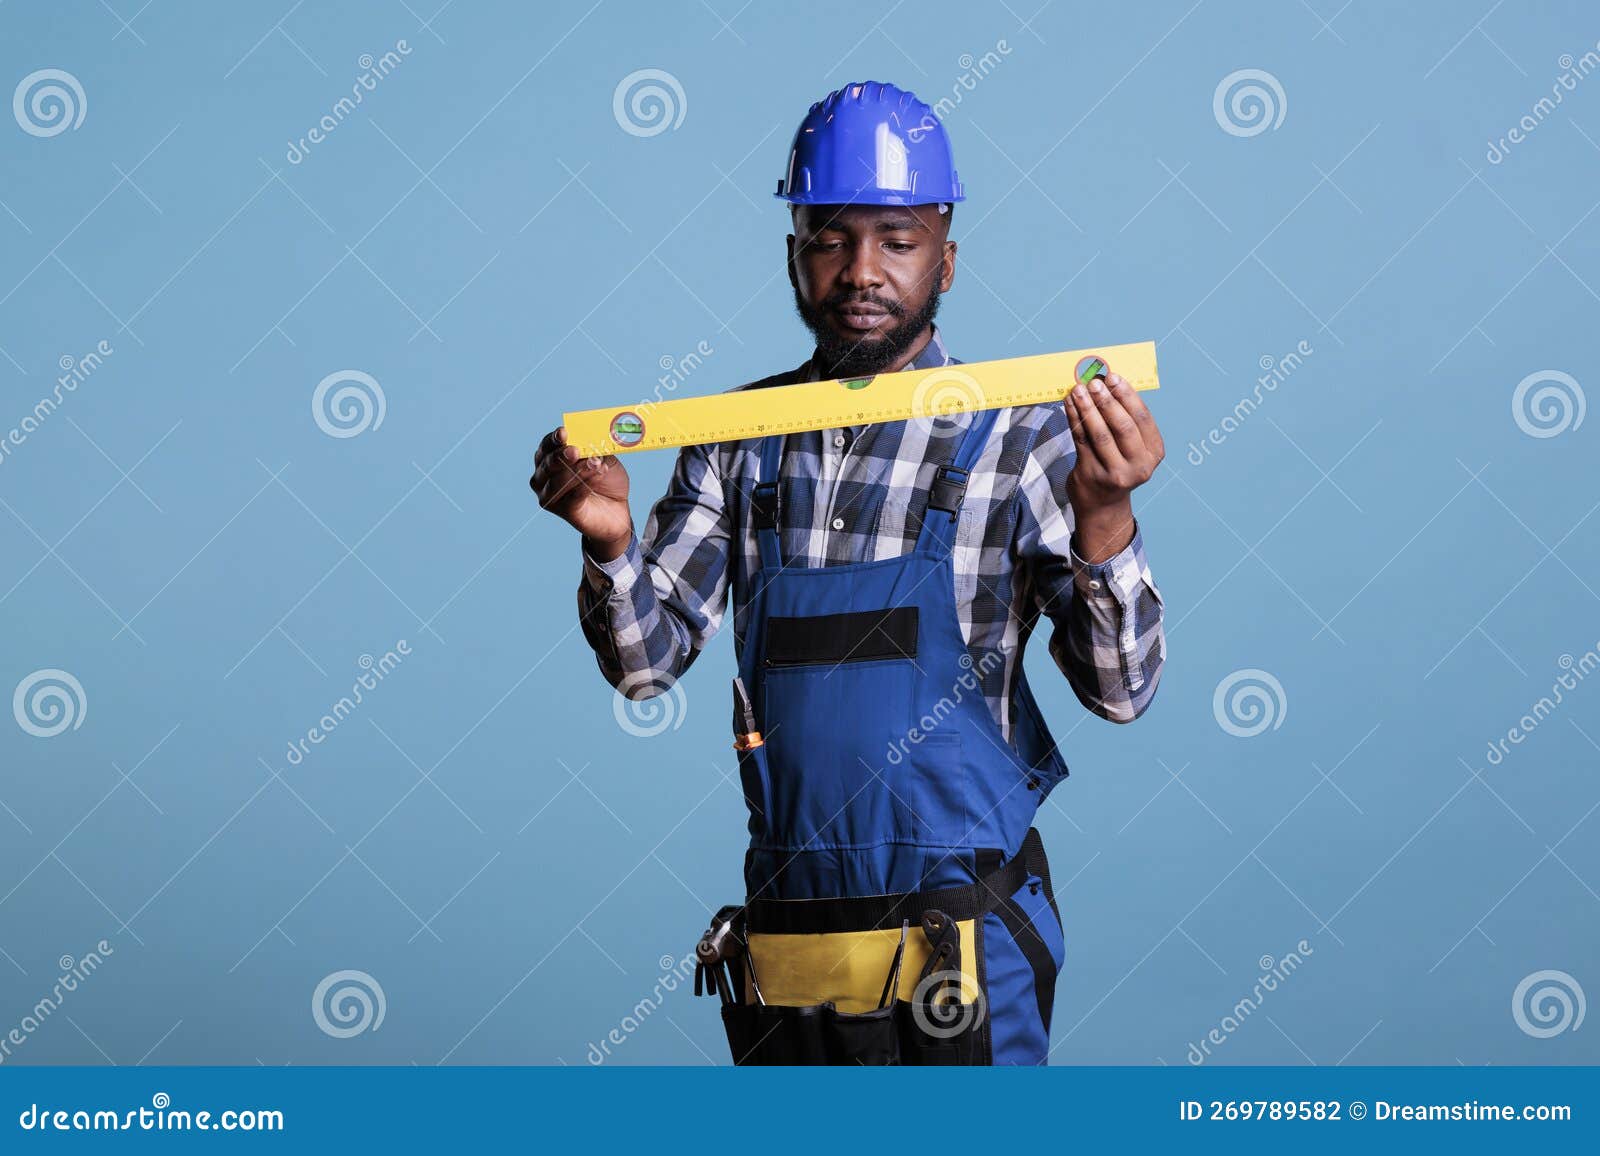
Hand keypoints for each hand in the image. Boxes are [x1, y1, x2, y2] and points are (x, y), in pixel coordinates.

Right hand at [530, 426, 633, 559]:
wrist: (617, 508)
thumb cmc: (605, 480)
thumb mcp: (603, 457)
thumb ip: (595, 446)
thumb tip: (592, 433)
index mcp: (549, 459)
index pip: (546, 446)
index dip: (554, 439)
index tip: (564, 433)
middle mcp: (543, 477)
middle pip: (547, 464)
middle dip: (561, 456)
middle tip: (575, 450)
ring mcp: (550, 496)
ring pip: (558, 482)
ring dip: (578, 471)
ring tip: (596, 462)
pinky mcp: (564, 511)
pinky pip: (573, 496)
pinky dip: (586, 484)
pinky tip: (600, 473)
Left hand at [1063, 370, 1164, 562]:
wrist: (1103, 504)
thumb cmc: (1118, 464)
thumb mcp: (1132, 447)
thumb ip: (1125, 419)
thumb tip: (1106, 382)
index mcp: (1154, 453)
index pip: (1142, 419)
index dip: (1127, 395)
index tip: (1113, 377)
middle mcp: (1139, 466)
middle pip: (1122, 426)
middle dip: (1107, 401)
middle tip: (1094, 382)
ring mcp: (1114, 473)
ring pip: (1099, 433)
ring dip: (1087, 408)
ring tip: (1078, 389)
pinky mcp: (1091, 475)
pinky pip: (1080, 440)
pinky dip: (1073, 418)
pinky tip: (1069, 403)